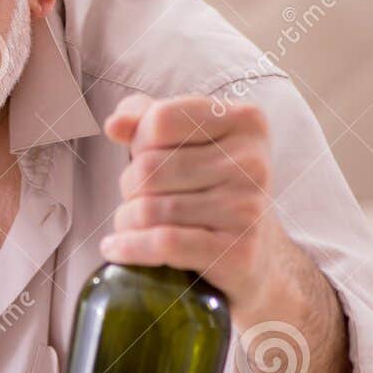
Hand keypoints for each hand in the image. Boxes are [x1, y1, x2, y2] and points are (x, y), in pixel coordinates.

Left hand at [100, 94, 290, 318]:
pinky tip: (115, 249)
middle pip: (148, 168)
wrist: (258, 253)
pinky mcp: (238, 252)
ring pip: (148, 210)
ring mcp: (247, 209)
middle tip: (140, 199)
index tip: (144, 157)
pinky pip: (164, 243)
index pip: (160, 119)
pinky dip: (130, 247)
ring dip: (126, 221)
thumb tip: (115, 125)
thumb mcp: (188, 141)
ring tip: (132, 225)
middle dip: (129, 187)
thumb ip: (148, 120)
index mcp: (244, 121)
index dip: (138, 142)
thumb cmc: (211, 187)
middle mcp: (252, 162)